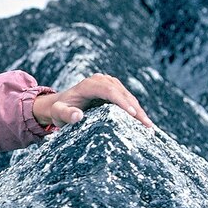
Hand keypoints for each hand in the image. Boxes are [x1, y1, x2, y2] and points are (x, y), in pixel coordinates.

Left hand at [33, 73, 153, 128]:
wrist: (61, 103)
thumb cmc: (59, 109)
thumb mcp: (58, 112)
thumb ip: (66, 114)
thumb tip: (78, 116)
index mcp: (90, 84)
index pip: (109, 91)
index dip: (122, 102)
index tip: (132, 114)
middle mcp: (102, 81)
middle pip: (123, 94)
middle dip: (136, 109)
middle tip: (146, 125)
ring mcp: (110, 84)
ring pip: (128, 97)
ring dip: (139, 111)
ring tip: (149, 126)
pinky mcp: (115, 90)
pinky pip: (128, 100)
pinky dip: (136, 111)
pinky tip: (144, 123)